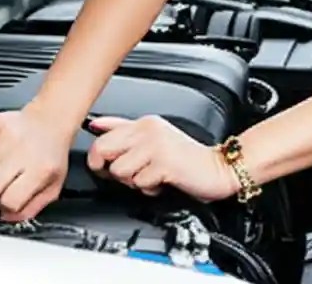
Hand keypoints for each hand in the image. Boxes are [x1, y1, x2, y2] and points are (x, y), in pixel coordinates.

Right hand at [0, 107, 74, 221]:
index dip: (7, 206)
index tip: (10, 202)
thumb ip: (32, 207)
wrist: (50, 120)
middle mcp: (23, 151)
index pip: (10, 200)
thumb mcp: (53, 185)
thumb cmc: (52, 153)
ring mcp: (7, 135)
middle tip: (3, 188)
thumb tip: (8, 217)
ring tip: (3, 170)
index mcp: (41, 168)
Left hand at [86, 115, 239, 201]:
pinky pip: (138, 183)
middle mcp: (148, 129)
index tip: (104, 162)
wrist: (217, 170)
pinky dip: (149, 189)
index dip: (97, 155)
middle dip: (111, 169)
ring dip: (133, 181)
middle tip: (129, 173)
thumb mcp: (153, 138)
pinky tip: (161, 181)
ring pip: (119, 170)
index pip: (102, 133)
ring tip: (150, 176)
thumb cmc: (185, 158)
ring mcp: (156, 145)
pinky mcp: (164, 163)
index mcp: (143, 123)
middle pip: (102, 150)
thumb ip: (123, 129)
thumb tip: (94, 125)